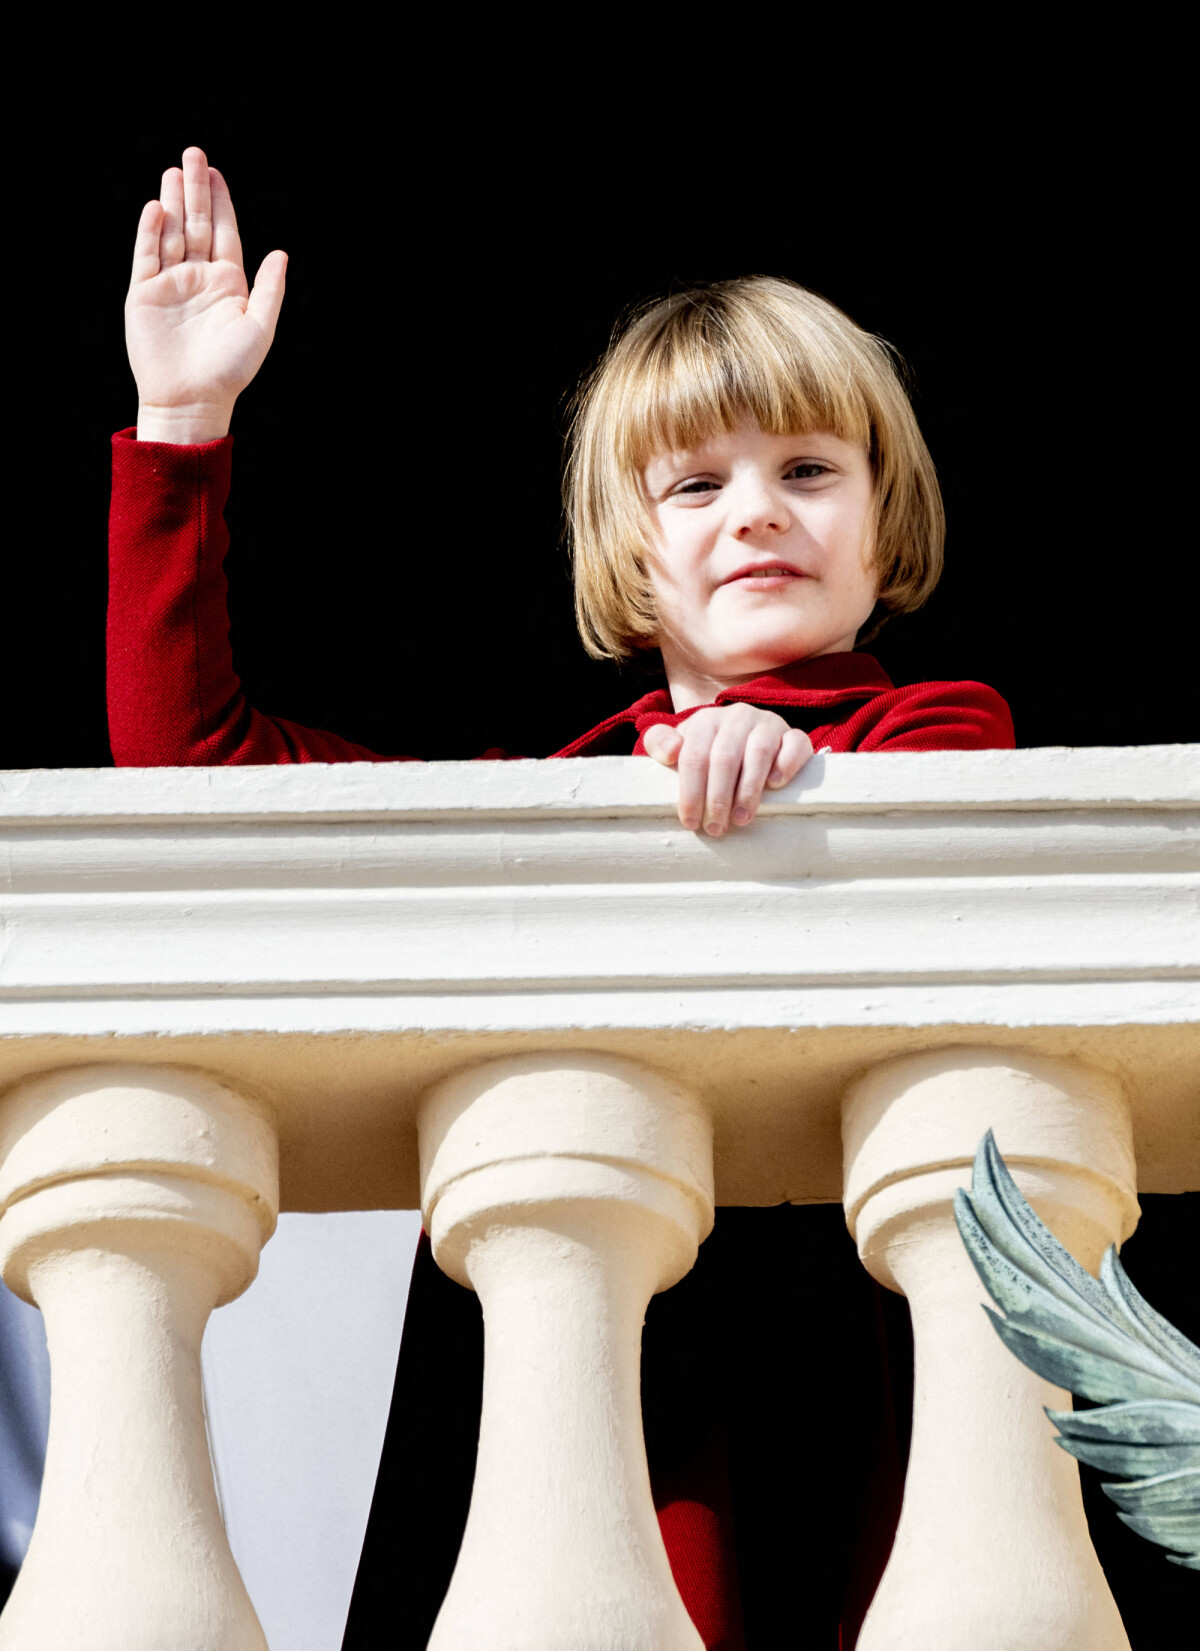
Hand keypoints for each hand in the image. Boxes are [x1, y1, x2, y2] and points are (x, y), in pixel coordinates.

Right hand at [127, 147, 286, 442]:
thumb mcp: (259, 328)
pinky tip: (157, 209)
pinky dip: (150, 232)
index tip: (215, 173)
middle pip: (197, 224)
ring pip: (171, 233)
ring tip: (173, 172)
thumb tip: (281, 254)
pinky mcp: (144, 294)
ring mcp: (171, 284)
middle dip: (195, 191)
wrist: (192, 399)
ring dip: (172, 203)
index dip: (220, 203)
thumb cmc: (229, 370)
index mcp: (228, 283)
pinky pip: (146, 256)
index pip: (224, 233)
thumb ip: (270, 290)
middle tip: (193, 154)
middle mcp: (199, 278)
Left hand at [642, 705, 813, 833]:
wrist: (745, 739)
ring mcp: (768, 724)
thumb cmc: (706, 752)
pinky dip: (786, 765)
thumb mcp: (678, 747)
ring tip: (741, 818)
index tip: (690, 821)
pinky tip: (774, 785)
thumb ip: (659, 743)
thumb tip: (669, 751)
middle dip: (718, 797)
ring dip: (749, 789)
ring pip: (759, 753)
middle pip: (725, 757)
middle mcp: (737, 717)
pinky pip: (796, 744)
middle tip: (716, 828)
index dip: (691, 791)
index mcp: (706, 721)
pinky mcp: (792, 735)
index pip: (694, 756)